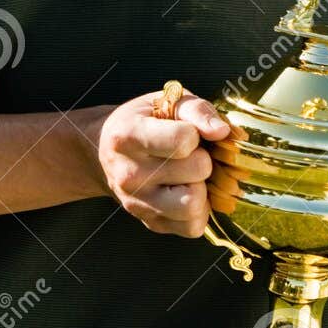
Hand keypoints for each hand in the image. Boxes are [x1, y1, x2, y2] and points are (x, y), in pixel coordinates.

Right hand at [97, 88, 230, 237]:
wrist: (105, 152)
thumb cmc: (144, 121)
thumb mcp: (166, 101)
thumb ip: (197, 110)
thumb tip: (222, 132)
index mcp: (128, 135)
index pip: (182, 141)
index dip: (195, 133)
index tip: (186, 132)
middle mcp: (129, 173)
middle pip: (198, 170)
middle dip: (203, 158)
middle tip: (190, 153)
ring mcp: (138, 203)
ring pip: (194, 205)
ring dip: (203, 187)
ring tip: (190, 174)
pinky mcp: (151, 223)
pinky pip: (193, 226)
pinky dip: (200, 210)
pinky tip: (187, 190)